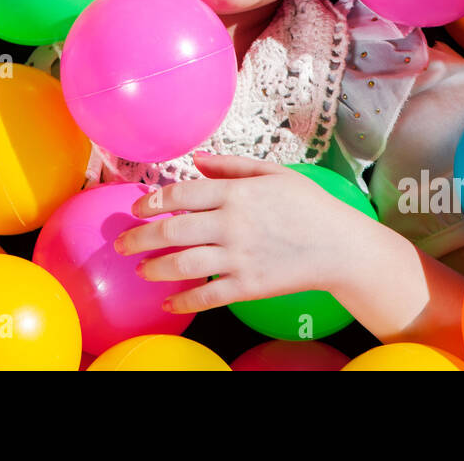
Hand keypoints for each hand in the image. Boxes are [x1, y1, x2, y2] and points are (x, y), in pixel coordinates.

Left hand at [112, 152, 373, 314]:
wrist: (342, 247)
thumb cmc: (310, 205)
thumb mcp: (274, 173)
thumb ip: (231, 165)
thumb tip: (195, 160)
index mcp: (237, 193)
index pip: (180, 194)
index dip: (152, 201)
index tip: (138, 208)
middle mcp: (232, 224)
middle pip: (172, 230)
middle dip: (139, 237)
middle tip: (121, 243)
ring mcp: (239, 257)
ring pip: (182, 264)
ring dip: (154, 268)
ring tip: (140, 269)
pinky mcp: (248, 285)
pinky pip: (207, 296)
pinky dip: (182, 302)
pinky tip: (167, 303)